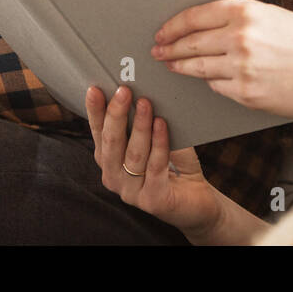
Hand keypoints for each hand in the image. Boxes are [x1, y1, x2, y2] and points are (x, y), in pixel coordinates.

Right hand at [85, 85, 224, 242]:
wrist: (197, 201)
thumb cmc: (174, 166)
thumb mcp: (155, 141)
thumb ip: (144, 123)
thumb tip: (141, 92)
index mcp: (109, 161)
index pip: (98, 133)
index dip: (95, 111)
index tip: (95, 89)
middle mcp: (114, 178)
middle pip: (111, 143)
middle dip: (116, 114)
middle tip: (123, 90)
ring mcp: (132, 192)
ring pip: (133, 154)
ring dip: (139, 126)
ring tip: (146, 103)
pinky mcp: (153, 200)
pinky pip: (155, 166)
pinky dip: (159, 143)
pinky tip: (161, 124)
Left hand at [152, 0, 292, 118]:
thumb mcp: (272, 16)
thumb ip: (239, 18)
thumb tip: (203, 24)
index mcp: (245, 12)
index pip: (194, 17)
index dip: (172, 25)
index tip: (161, 32)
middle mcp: (239, 37)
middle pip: (190, 43)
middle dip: (169, 48)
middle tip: (157, 51)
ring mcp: (241, 67)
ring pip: (197, 67)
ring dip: (180, 66)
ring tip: (171, 66)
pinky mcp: (246, 93)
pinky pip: (217, 87)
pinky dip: (210, 82)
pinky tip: (206, 80)